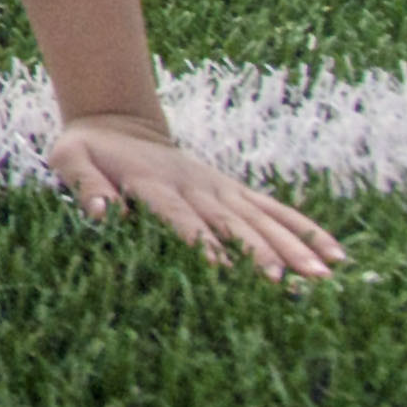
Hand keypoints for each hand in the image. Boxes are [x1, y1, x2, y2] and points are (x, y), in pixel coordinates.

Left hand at [49, 115, 342, 283]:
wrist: (116, 123)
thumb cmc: (87, 151)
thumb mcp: (68, 159)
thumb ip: (83, 185)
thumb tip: (100, 213)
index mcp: (153, 184)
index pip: (181, 217)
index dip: (202, 243)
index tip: (225, 270)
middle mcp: (195, 187)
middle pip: (232, 223)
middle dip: (260, 253)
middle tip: (288, 283)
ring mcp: (221, 189)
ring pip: (262, 220)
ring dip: (293, 247)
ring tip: (322, 276)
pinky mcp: (236, 192)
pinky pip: (276, 210)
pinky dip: (306, 230)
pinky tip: (337, 254)